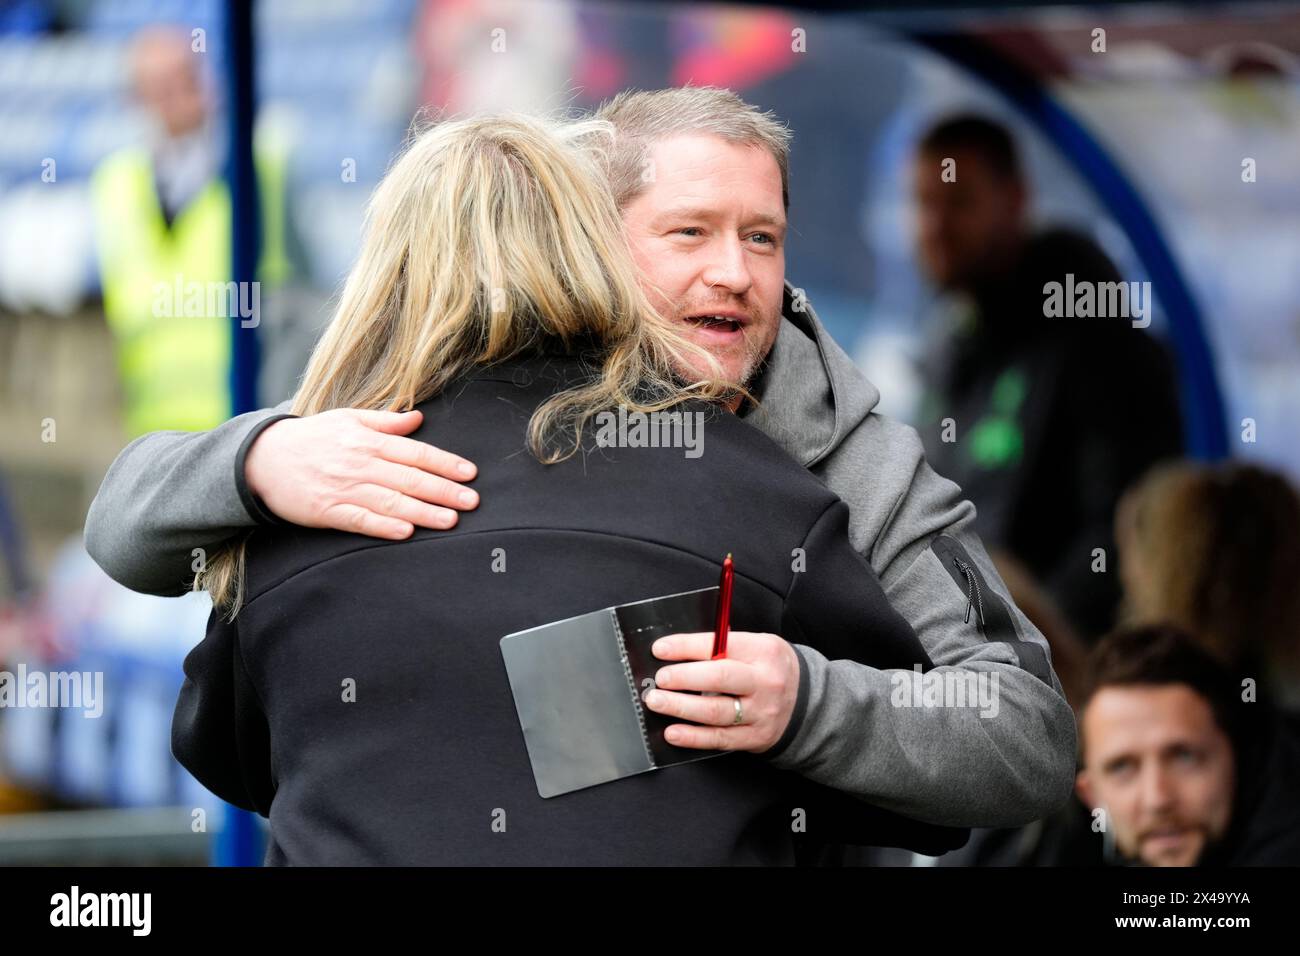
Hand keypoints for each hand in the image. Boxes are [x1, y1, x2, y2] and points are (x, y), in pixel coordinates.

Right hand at [244, 408, 478, 537]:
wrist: (262, 458)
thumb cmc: (311, 438)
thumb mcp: (347, 419)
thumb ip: (385, 422)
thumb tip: (418, 418)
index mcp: (367, 441)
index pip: (415, 452)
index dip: (444, 463)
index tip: (470, 473)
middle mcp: (359, 464)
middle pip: (409, 478)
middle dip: (443, 490)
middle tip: (472, 501)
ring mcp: (343, 488)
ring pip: (390, 501)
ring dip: (423, 511)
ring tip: (450, 519)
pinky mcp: (327, 511)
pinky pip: (360, 520)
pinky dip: (383, 526)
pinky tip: (406, 532)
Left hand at [642, 631, 799, 752]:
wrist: (808, 702)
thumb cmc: (770, 669)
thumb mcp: (758, 647)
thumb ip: (724, 647)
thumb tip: (678, 650)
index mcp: (763, 651)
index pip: (720, 646)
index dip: (686, 646)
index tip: (660, 649)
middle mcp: (764, 681)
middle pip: (719, 678)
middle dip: (683, 677)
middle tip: (659, 679)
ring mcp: (761, 712)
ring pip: (715, 711)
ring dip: (681, 707)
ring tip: (657, 702)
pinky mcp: (755, 737)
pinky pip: (719, 738)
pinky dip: (693, 737)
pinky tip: (673, 732)